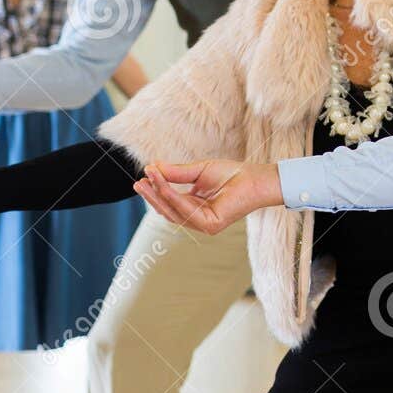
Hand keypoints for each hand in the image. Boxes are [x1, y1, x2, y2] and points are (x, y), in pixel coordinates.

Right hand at [133, 159, 281, 233]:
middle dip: (152, 196)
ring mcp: (204, 224)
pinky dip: (172, 196)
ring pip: (173, 212)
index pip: (171, 203)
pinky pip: (185, 209)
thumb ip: (176, 173)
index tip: (144, 176)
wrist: (255, 177)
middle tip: (137, 182)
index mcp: (196, 208)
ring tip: (146, 180)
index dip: (156, 191)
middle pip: (168, 210)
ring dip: (158, 195)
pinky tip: (163, 183)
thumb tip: (152, 168)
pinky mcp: (210, 225)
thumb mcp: (198, 171)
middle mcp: (199, 219)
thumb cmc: (231, 174)